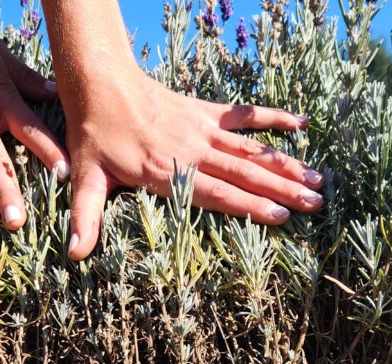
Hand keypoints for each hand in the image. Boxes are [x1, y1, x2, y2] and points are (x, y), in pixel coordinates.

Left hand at [60, 69, 323, 260]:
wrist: (99, 83)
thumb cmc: (93, 135)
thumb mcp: (85, 179)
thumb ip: (85, 216)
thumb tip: (74, 253)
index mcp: (168, 171)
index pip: (217, 192)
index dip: (250, 205)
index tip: (281, 216)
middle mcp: (192, 150)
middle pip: (244, 173)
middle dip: (282, 189)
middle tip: (316, 203)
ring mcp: (202, 129)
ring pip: (251, 150)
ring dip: (285, 164)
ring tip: (318, 178)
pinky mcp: (204, 112)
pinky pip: (244, 115)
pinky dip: (272, 118)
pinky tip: (301, 125)